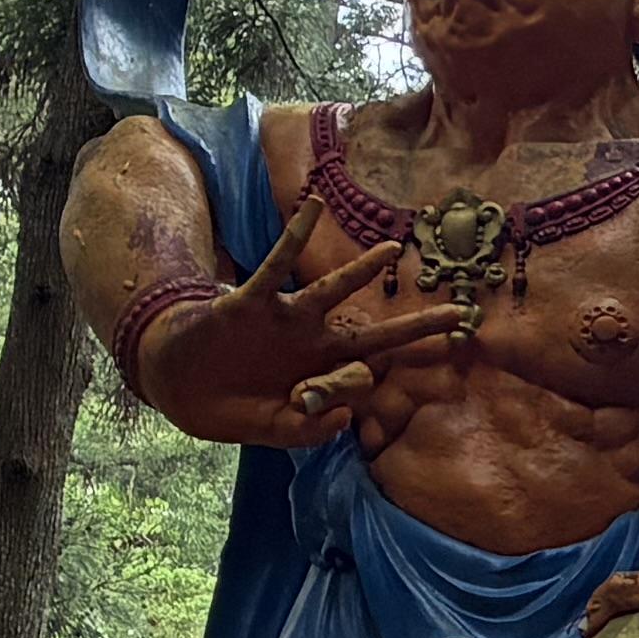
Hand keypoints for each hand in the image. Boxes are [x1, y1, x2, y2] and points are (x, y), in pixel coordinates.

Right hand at [135, 184, 468, 445]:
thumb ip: (307, 430)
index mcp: (322, 374)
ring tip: (391, 250)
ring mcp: (285, 320)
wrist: (177, 386)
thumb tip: (347, 414)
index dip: (393, 371)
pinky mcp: (251, 302)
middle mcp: (312, 343)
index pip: (373, 370)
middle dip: (416, 326)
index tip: (435, 358)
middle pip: (373, 333)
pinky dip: (295, 236)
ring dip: (361, 272)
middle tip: (461, 314)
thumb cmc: (230, 408)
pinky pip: (276, 263)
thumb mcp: (272, 431)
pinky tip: (314, 206)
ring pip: (331, 291)